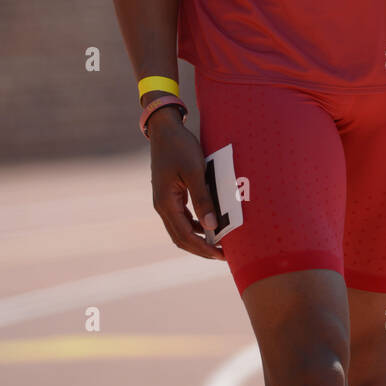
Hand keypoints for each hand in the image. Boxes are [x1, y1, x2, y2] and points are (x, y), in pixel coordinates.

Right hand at [148, 110, 225, 259]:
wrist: (165, 129)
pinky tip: (210, 225)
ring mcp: (164, 201)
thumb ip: (203, 198)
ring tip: (219, 242)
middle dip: (202, 249)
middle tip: (224, 255)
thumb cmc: (180, 147)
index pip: (185, 236)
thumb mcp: (194, 171)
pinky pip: (182, 218)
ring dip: (198, 239)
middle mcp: (162, 206)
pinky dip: (195, 226)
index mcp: (165, 203)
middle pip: (181, 238)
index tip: (222, 255)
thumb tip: (212, 226)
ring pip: (181, 229)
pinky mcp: (170, 195)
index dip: (204, 248)